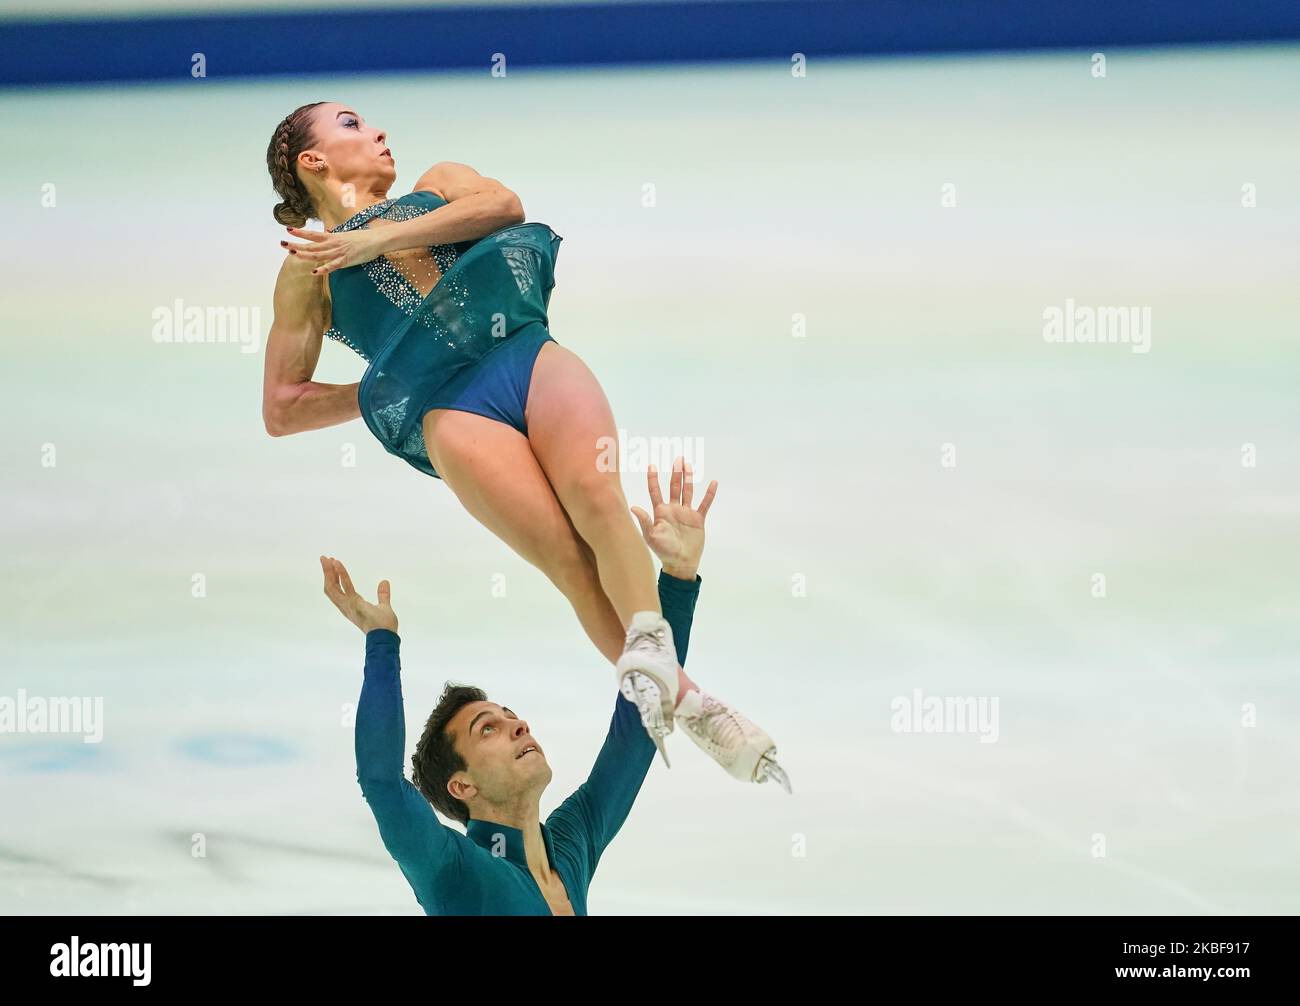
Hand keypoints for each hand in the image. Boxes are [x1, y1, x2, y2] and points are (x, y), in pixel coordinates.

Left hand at [282, 227, 383, 275]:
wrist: (376, 240)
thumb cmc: (362, 238)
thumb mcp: (345, 235)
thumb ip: (334, 236)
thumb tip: (327, 233)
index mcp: (332, 237)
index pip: (313, 234)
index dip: (300, 232)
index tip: (288, 230)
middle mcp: (333, 243)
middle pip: (311, 245)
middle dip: (296, 244)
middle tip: (283, 243)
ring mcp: (339, 252)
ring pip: (318, 254)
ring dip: (304, 255)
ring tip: (292, 254)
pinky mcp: (346, 261)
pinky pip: (333, 266)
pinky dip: (324, 269)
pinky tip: (315, 272)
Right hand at [320, 555, 397, 633]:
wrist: (386, 636)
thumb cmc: (384, 626)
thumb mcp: (383, 606)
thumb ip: (383, 595)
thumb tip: (384, 582)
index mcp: (352, 606)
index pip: (338, 590)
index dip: (334, 578)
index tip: (333, 565)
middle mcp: (346, 606)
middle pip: (330, 588)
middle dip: (327, 573)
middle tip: (324, 559)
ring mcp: (348, 606)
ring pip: (332, 587)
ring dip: (328, 572)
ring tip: (327, 559)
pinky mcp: (353, 604)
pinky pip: (344, 587)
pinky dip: (340, 574)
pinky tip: (338, 564)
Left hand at [629, 456, 715, 580]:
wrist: (681, 563)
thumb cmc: (663, 551)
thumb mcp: (651, 536)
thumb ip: (645, 521)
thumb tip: (633, 507)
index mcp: (661, 512)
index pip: (655, 491)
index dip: (653, 478)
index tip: (652, 465)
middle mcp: (673, 510)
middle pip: (674, 487)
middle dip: (675, 473)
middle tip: (677, 459)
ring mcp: (686, 514)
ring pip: (688, 492)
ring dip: (689, 479)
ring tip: (689, 465)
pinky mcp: (698, 519)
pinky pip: (704, 504)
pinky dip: (709, 494)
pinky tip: (713, 483)